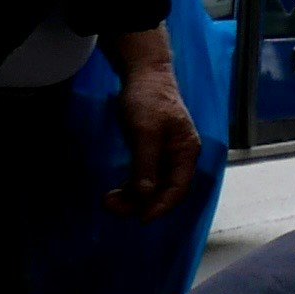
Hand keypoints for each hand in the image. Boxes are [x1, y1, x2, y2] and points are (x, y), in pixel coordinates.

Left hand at [106, 43, 199, 218]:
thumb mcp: (145, 132)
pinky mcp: (152, 151)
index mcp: (186, 152)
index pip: (178, 188)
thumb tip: (144, 196)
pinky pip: (144, 177)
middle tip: (111, 207)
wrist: (143, 74)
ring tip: (108, 201)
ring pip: (152, 186)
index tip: (141, 219)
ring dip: (131, 197)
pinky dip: (131, 187)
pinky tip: (116, 191)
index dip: (161, 206)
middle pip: (164, 190)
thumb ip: (146, 165)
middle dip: (139, 203)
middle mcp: (179, 157)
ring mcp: (166, 155)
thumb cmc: (148, 100)